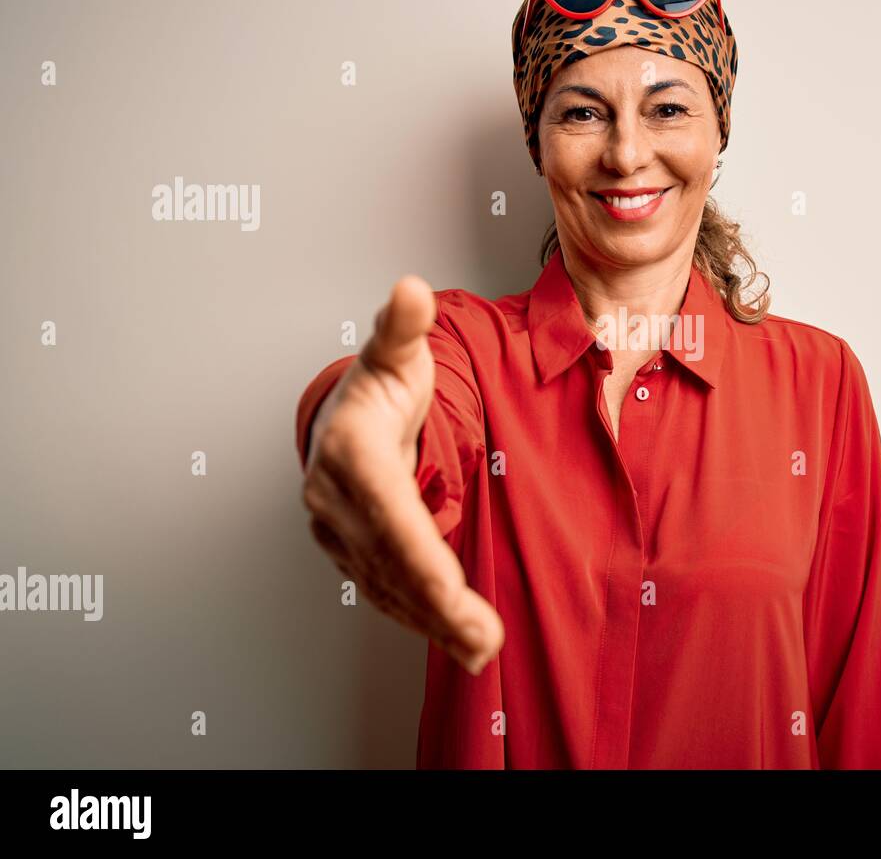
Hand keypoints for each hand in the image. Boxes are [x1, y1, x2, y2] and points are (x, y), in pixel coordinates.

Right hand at [301, 275, 503, 674]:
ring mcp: (338, 531)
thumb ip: (404, 329)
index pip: (389, 513)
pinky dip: (421, 619)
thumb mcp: (396, 353)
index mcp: (349, 452)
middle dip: (436, 605)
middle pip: (389, 561)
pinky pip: (387, 591)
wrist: (347, 413)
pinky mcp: (352, 551)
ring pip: (388, 587)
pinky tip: (456, 641)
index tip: (453, 591)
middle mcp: (334, 499)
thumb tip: (410, 292)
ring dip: (433, 623)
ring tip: (480, 650)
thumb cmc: (381, 385)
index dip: (422, 555)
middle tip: (483, 639)